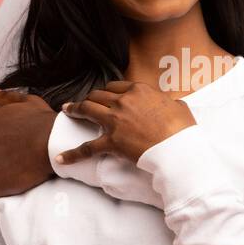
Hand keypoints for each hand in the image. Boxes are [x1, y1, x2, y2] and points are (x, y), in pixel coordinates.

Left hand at [58, 81, 194, 164]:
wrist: (178, 148)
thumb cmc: (183, 129)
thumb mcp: (180, 108)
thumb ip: (172, 104)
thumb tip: (174, 105)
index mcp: (139, 91)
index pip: (116, 85)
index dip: (108, 90)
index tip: (105, 94)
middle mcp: (123, 101)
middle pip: (99, 94)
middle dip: (90, 97)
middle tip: (85, 102)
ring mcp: (115, 121)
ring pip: (87, 108)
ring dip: (75, 108)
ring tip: (67, 110)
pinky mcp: (111, 141)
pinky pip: (87, 147)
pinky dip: (72, 154)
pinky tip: (61, 158)